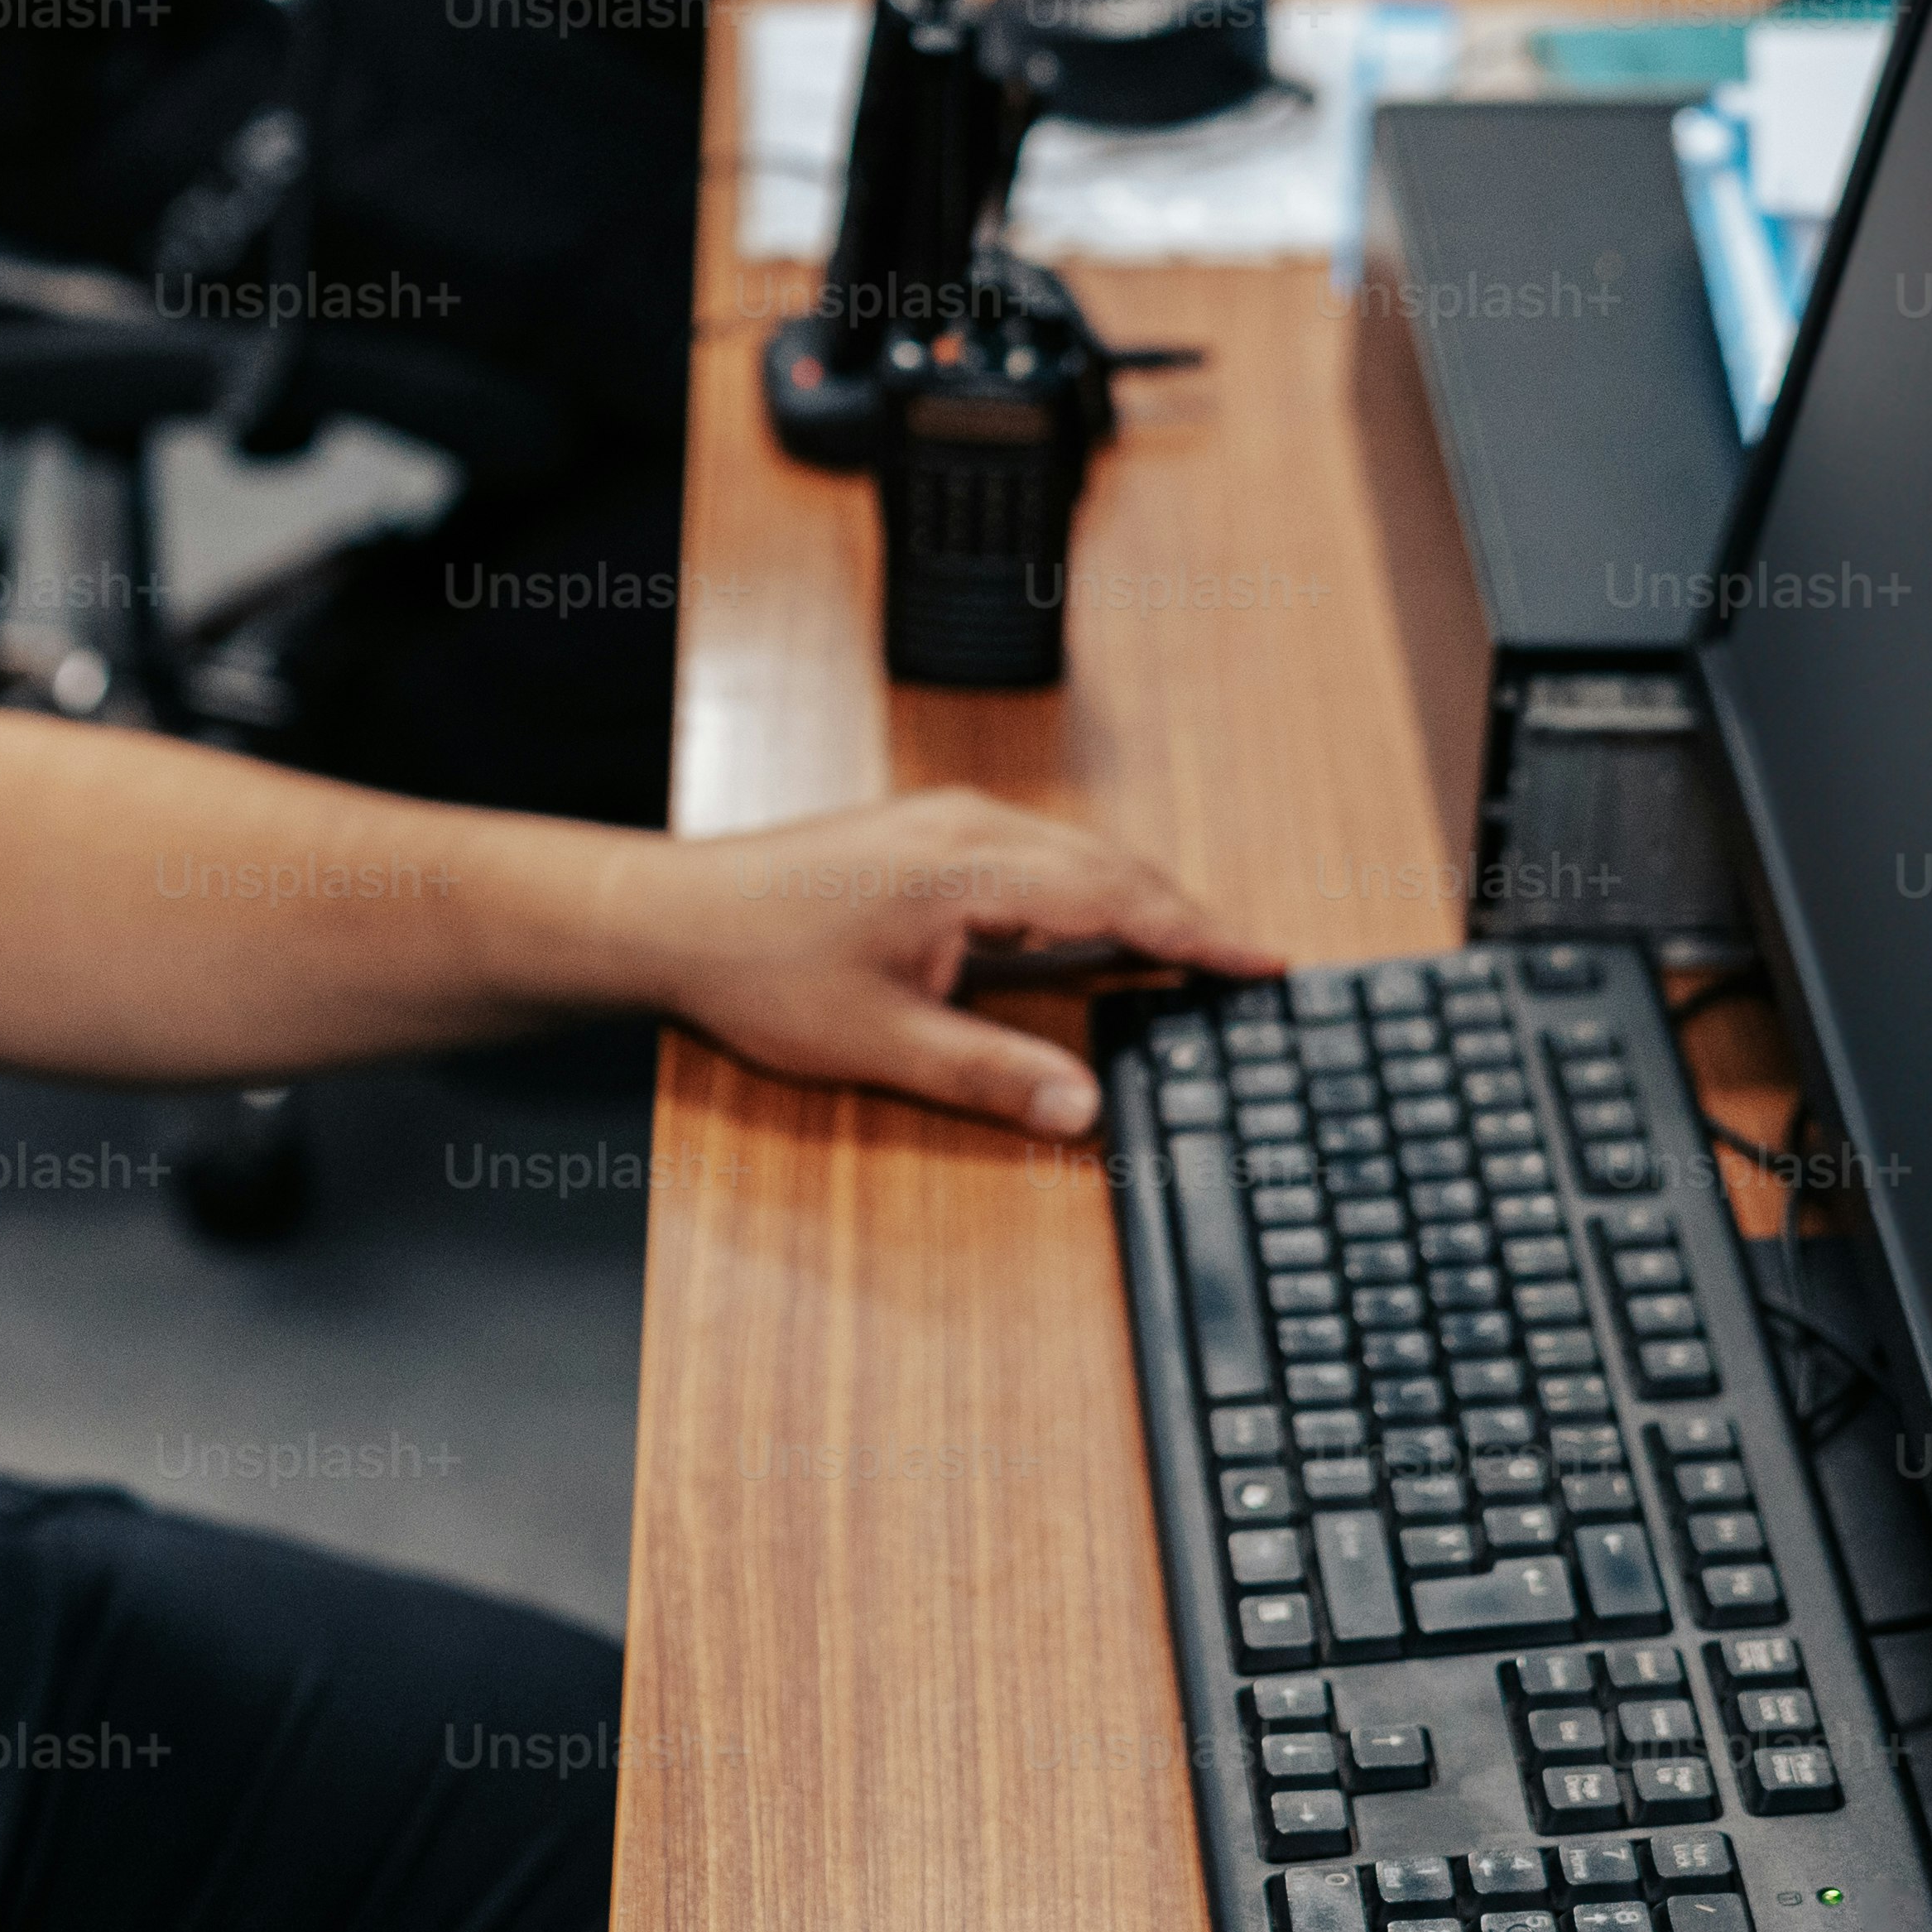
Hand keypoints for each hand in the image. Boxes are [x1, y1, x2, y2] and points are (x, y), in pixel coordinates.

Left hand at [610, 788, 1276, 1135]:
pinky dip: (1085, 892)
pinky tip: (1097, 930)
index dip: (1199, 933)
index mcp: (969, 867)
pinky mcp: (923, 837)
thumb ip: (989, 1075)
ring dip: (1137, 902)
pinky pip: (1034, 856)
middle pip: (1110, 866)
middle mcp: (967, 827)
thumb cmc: (756, 969)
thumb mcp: (879, 1042)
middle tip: (1250, 966)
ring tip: (1195, 953)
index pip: (1119, 895)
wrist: (666, 915)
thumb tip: (1082, 1108)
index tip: (1264, 960)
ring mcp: (944, 824)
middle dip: (1185, 916)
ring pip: (1074, 857)